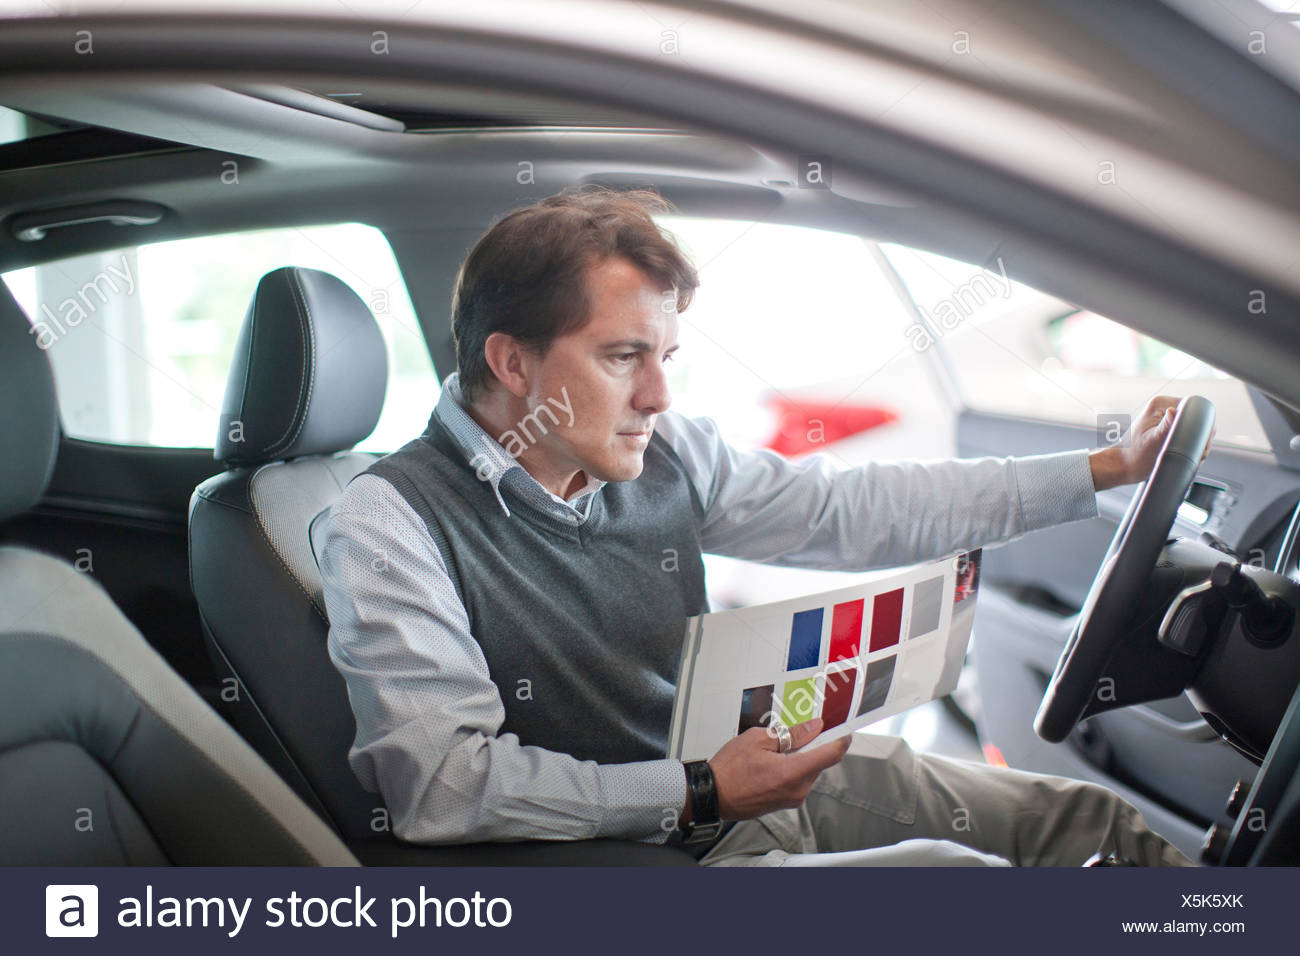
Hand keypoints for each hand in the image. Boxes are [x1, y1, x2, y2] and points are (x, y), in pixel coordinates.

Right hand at [707, 718, 850, 820]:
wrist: (712, 795)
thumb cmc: (729, 770)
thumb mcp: (758, 739)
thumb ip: (791, 734)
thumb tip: (812, 728)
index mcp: (792, 773)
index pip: (831, 754)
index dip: (841, 738)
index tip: (842, 727)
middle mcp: (797, 790)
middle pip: (821, 761)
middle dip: (815, 744)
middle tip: (801, 729)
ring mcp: (792, 798)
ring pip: (810, 770)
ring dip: (802, 755)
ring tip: (778, 746)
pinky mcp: (786, 802)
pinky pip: (799, 780)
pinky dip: (795, 767)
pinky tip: (775, 759)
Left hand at [1088, 395, 1214, 490]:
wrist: (1123, 466)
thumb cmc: (1134, 456)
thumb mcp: (1152, 441)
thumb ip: (1165, 427)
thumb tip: (1174, 412)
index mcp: (1160, 404)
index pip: (1194, 407)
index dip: (1202, 424)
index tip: (1198, 442)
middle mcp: (1165, 407)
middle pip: (1197, 418)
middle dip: (1201, 437)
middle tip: (1194, 454)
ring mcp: (1167, 418)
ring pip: (1195, 428)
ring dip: (1197, 443)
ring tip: (1187, 457)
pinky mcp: (1168, 428)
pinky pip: (1188, 434)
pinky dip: (1191, 445)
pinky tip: (1186, 456)